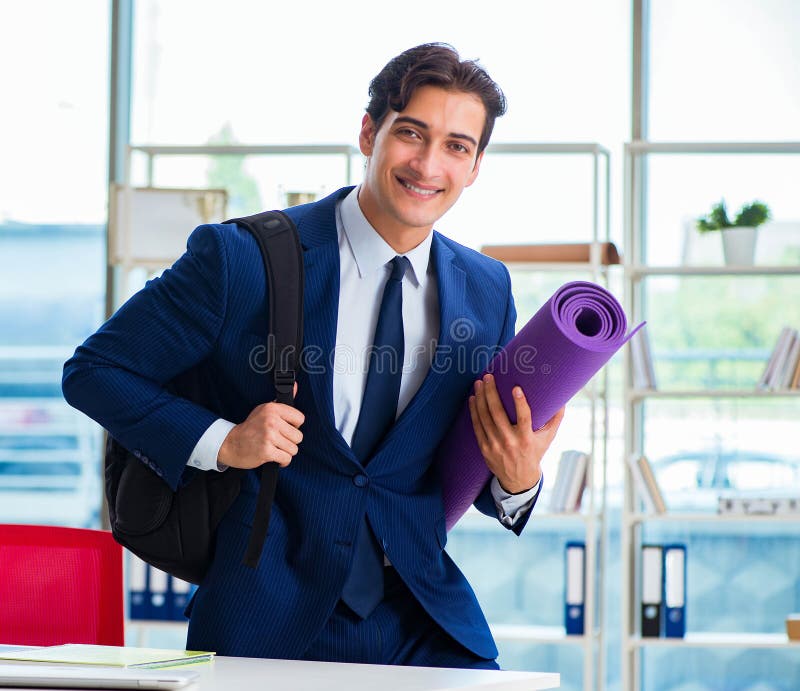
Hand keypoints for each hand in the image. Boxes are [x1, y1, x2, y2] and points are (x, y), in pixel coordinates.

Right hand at [218, 383, 303, 468]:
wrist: (231, 443)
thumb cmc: (250, 428)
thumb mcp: (264, 410)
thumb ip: (282, 402)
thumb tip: (296, 386)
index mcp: (272, 409)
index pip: (300, 419)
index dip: (294, 426)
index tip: (285, 428)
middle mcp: (271, 421)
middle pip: (298, 436)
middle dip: (290, 441)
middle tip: (279, 440)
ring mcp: (269, 436)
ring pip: (293, 449)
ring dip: (286, 452)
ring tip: (275, 448)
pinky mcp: (266, 451)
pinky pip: (286, 459)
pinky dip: (282, 461)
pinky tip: (275, 457)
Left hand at [468, 373, 564, 493]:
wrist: (518, 479)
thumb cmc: (534, 453)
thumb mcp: (547, 439)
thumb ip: (555, 419)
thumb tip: (563, 400)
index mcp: (526, 439)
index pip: (524, 418)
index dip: (520, 403)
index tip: (515, 387)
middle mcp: (509, 442)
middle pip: (497, 414)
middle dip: (491, 393)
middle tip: (488, 377)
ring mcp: (495, 445)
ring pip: (485, 418)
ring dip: (480, 398)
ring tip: (479, 383)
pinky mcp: (484, 447)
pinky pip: (477, 426)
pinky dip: (474, 411)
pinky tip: (473, 399)